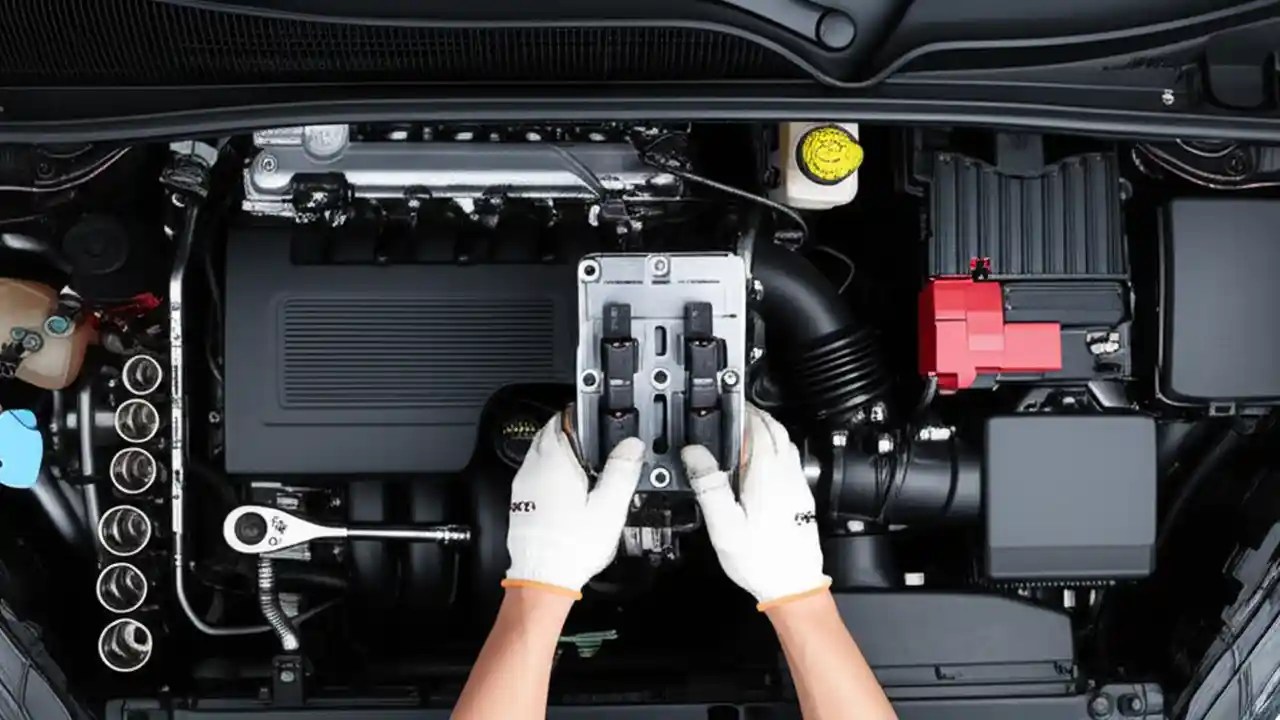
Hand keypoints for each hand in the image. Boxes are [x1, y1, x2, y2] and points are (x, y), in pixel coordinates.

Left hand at [503, 414, 644, 598]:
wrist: (543, 576)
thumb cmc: (572, 546)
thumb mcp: (608, 507)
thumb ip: (621, 471)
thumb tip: (631, 445)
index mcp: (555, 463)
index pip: (561, 420)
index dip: (578, 414)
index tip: (592, 416)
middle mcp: (533, 469)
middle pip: (547, 433)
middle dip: (567, 429)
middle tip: (589, 435)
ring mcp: (523, 485)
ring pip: (538, 452)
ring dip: (557, 448)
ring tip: (581, 459)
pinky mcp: (520, 500)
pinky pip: (534, 472)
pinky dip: (548, 468)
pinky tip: (565, 484)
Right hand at [682, 405, 829, 609]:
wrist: (793, 586)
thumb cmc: (761, 560)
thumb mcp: (724, 525)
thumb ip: (709, 485)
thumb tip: (694, 453)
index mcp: (768, 475)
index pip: (758, 427)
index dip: (743, 412)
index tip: (727, 406)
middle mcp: (787, 475)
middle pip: (776, 430)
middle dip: (755, 415)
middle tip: (734, 412)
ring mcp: (797, 485)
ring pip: (785, 444)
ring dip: (767, 430)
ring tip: (744, 431)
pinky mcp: (800, 497)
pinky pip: (789, 461)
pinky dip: (774, 449)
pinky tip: (760, 462)